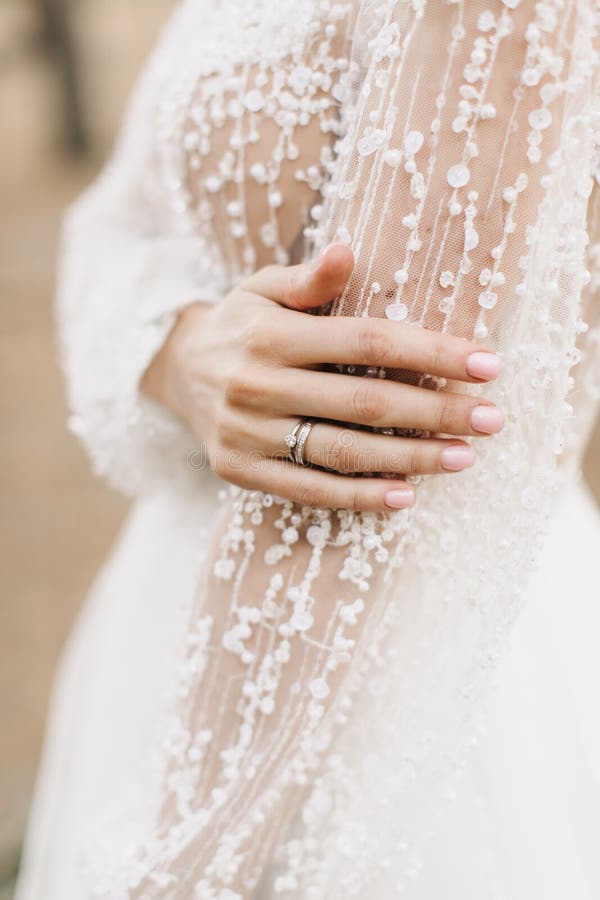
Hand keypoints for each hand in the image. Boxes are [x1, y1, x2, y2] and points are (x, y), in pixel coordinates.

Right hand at [142, 245, 503, 511]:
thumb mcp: (262, 288)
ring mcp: (246, 433)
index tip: (488, 364)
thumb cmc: (240, 324)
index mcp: (271, 334)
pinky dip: (358, 497)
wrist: (175, 371)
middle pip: (364, 403)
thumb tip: (347, 249)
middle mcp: (257, 384)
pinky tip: (405, 497)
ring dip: (409, 458)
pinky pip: (307, 490)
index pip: (367, 342)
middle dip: (437, 412)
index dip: (431, 353)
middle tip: (494, 419)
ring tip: (465, 458)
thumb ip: (308, 280)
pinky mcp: (239, 471)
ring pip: (342, 452)